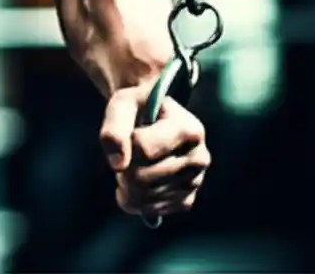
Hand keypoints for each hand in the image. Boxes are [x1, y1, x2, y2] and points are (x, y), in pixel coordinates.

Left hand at [99, 86, 210, 218]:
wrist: (156, 118)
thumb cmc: (138, 108)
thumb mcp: (122, 104)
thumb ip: (114, 128)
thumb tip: (118, 165)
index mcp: (189, 129)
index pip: (142, 148)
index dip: (124, 142)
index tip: (130, 131)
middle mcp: (199, 158)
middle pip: (141, 177)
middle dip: (122, 166)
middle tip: (124, 152)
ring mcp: (195, 182)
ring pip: (143, 197)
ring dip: (125, 182)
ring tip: (131, 164)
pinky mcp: (186, 200)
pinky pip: (149, 210)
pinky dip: (133, 199)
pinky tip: (136, 181)